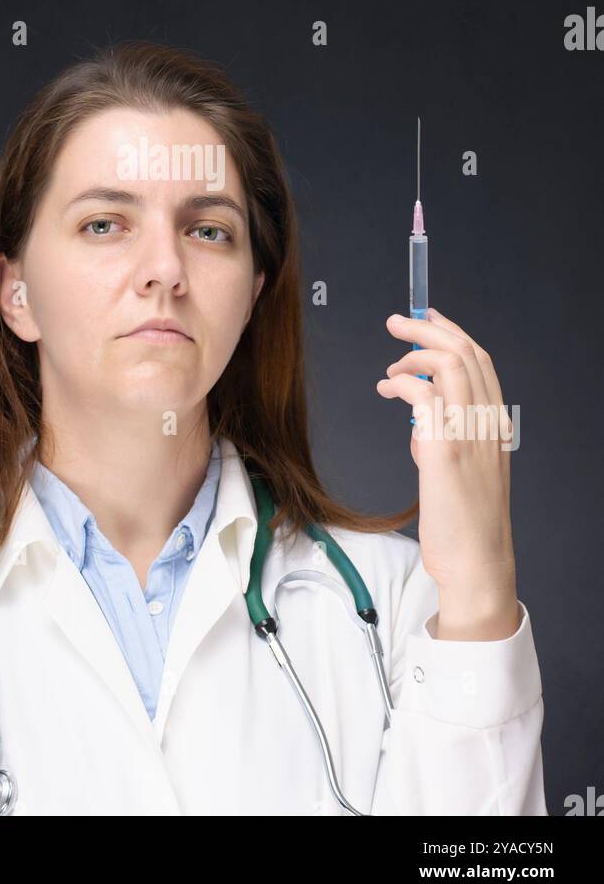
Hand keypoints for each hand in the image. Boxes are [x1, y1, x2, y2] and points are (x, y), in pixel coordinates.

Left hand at [375, 306, 519, 639]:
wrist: (477, 565)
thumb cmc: (466, 522)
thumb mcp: (463, 467)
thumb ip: (445, 435)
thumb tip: (419, 415)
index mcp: (495, 425)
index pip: (480, 361)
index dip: (452, 332)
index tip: (428, 319)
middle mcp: (487, 424)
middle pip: (464, 353)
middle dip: (428, 328)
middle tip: (398, 322)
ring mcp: (468, 436)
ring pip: (449, 365)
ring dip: (413, 353)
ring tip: (391, 365)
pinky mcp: (444, 452)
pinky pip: (424, 398)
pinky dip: (403, 383)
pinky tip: (387, 389)